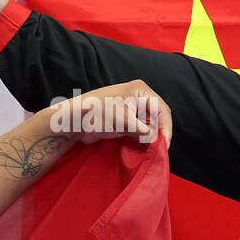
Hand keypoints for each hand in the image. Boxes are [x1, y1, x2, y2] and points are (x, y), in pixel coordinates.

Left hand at [50, 80, 173, 147]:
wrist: (73, 120)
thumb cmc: (97, 114)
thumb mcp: (124, 122)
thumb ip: (144, 131)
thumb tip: (156, 141)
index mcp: (140, 90)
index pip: (162, 109)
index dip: (166, 127)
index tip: (164, 144)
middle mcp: (138, 97)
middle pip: (158, 116)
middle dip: (160, 132)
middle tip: (160, 148)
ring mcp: (132, 108)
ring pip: (150, 124)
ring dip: (152, 136)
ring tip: (152, 149)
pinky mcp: (126, 119)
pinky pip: (141, 129)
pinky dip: (143, 138)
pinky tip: (143, 146)